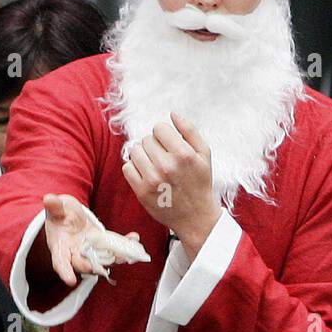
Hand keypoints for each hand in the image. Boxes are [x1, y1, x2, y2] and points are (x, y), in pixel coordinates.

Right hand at [42, 194, 141, 287]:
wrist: (69, 215)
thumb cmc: (59, 213)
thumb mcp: (56, 208)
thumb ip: (54, 206)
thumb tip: (48, 199)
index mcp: (60, 247)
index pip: (60, 262)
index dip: (65, 272)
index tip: (70, 280)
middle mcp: (75, 254)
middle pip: (84, 264)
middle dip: (94, 266)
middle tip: (102, 268)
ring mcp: (91, 252)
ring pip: (103, 260)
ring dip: (115, 258)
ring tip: (126, 255)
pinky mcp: (103, 247)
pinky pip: (114, 249)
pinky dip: (125, 246)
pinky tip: (134, 238)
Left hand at [122, 113, 221, 255]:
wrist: (195, 217)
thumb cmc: (199, 183)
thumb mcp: (204, 154)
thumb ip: (190, 131)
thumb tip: (173, 114)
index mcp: (183, 154)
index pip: (159, 128)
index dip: (164, 135)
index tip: (169, 145)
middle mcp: (166, 166)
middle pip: (146, 140)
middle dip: (154, 146)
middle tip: (163, 158)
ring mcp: (152, 180)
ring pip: (135, 151)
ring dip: (143, 155)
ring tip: (154, 165)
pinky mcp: (141, 192)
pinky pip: (127, 168)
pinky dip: (134, 169)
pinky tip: (146, 175)